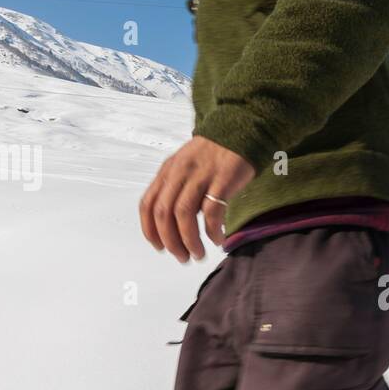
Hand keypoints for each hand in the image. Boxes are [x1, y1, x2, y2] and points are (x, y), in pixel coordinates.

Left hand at [139, 136, 255, 262]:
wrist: (240, 131)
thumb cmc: (213, 155)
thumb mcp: (185, 167)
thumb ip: (176, 189)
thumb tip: (172, 226)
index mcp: (167, 171)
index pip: (148, 204)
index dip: (150, 230)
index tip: (160, 248)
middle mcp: (179, 173)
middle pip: (164, 213)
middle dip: (171, 241)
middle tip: (182, 257)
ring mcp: (200, 175)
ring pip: (184, 214)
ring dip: (189, 240)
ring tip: (198, 254)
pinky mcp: (222, 179)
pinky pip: (212, 211)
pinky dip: (212, 230)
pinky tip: (217, 238)